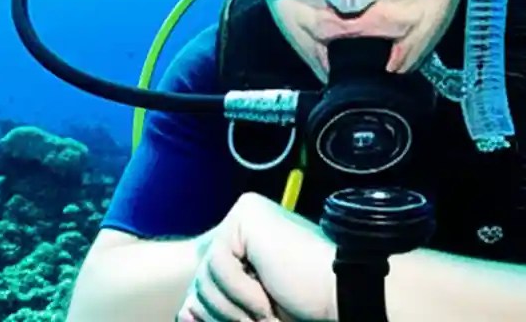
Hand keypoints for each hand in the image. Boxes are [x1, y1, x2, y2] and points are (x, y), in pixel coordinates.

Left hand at [178, 193, 336, 321]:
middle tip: (261, 319)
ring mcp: (244, 216)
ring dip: (234, 308)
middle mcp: (242, 225)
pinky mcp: (246, 215)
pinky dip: (241, 290)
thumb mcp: (251, 312)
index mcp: (246, 245)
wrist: (342, 293)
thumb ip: (217, 309)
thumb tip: (183, 312)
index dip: (213, 314)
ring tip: (267, 312)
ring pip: (205, 276)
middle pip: (200, 281)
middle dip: (223, 313)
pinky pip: (218, 264)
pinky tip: (269, 292)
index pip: (204, 284)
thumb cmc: (305, 305)